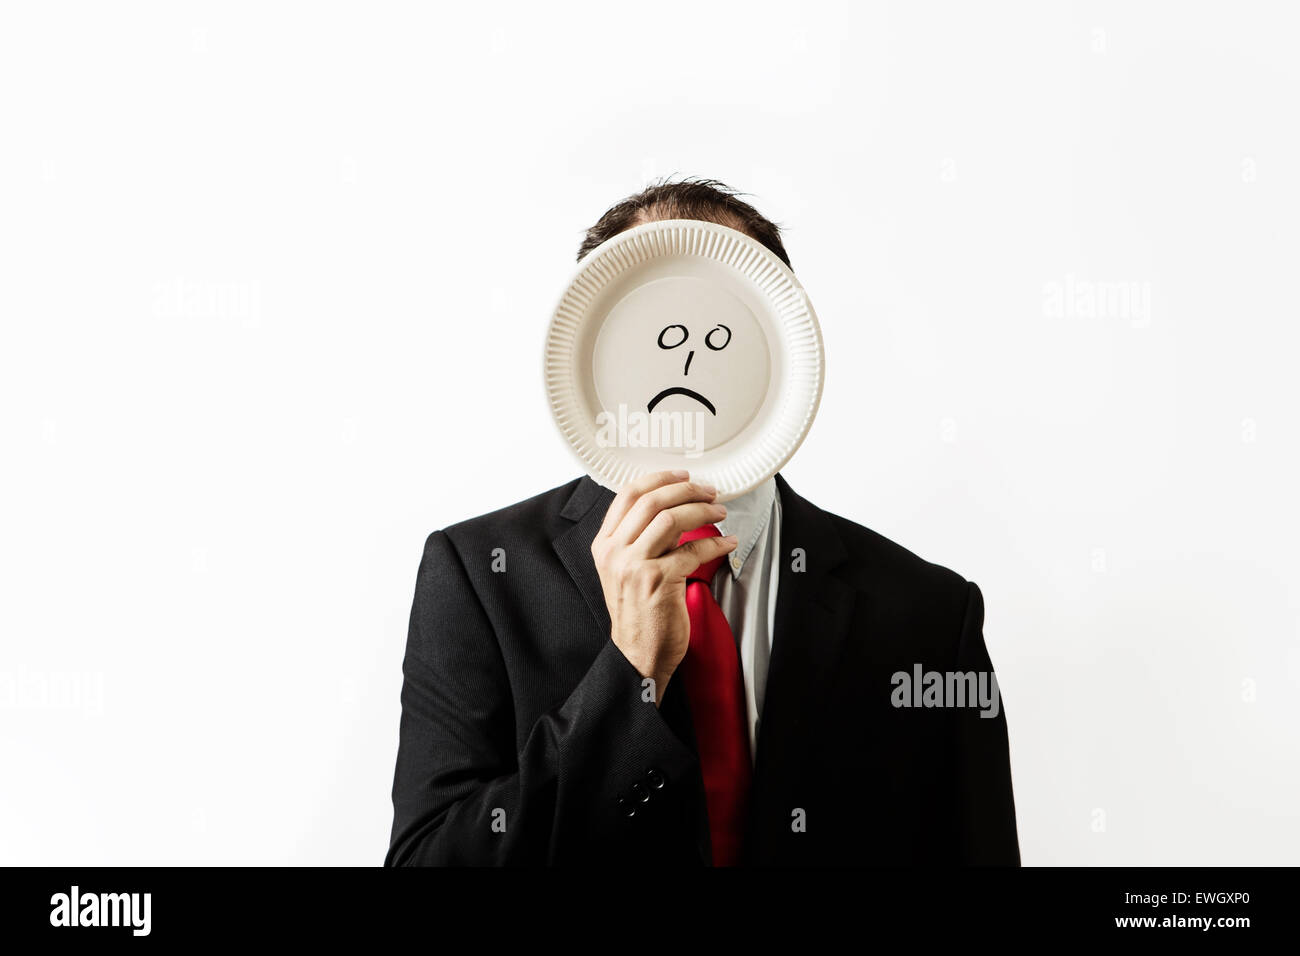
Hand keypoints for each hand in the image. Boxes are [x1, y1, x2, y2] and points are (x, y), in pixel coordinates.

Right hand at [591, 470, 738, 705]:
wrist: (638, 654)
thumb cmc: (638, 612)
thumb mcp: (624, 570)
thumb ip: (637, 538)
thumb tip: (672, 507)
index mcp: (604, 545)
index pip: (627, 495)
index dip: (659, 479)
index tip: (683, 476)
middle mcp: (615, 552)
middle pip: (652, 501)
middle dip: (686, 490)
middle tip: (709, 492)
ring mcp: (634, 566)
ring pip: (671, 519)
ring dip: (702, 511)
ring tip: (720, 512)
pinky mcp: (658, 581)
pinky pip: (693, 550)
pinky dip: (715, 542)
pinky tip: (727, 542)